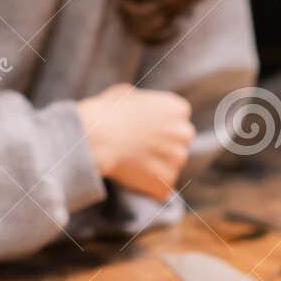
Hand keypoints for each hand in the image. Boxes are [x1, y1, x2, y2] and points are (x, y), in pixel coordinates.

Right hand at [77, 83, 194, 202]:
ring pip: (170, 166)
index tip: (141, 131)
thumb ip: (140, 100)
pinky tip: (129, 176)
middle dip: (162, 147)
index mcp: (178, 108)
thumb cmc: (105, 113)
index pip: (176, 121)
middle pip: (178, 144)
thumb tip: (137, 103)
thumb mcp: (124, 94)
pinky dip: (146, 185)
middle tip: (137, 149)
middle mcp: (185, 132)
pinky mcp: (167, 182)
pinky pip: (160, 186)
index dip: (157, 127)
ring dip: (155, 167)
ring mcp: (178, 159)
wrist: (95, 138)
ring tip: (130, 163)